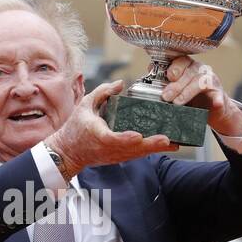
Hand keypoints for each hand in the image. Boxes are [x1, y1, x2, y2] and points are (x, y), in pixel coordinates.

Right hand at [45, 79, 176, 178]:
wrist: (68, 152)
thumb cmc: (76, 128)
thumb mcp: (85, 105)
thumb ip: (103, 92)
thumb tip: (120, 83)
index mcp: (97, 134)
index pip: (112, 138)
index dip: (125, 138)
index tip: (137, 136)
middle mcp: (108, 148)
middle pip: (131, 149)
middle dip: (150, 145)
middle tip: (166, 140)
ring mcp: (115, 155)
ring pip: (137, 154)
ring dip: (155, 149)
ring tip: (174, 143)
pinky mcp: (119, 158)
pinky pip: (137, 155)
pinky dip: (151, 151)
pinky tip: (166, 146)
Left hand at [160, 55, 241, 136]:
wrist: (211, 110)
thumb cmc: (191, 97)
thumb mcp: (176, 87)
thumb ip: (164, 79)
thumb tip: (150, 69)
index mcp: (188, 66)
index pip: (181, 60)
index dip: (174, 67)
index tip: (167, 77)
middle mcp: (200, 70)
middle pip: (189, 72)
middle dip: (176, 85)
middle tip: (166, 96)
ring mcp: (211, 81)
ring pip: (200, 82)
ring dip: (188, 92)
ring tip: (178, 102)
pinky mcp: (219, 94)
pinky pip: (218, 95)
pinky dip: (217, 99)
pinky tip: (216, 103)